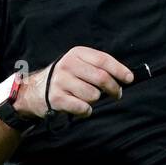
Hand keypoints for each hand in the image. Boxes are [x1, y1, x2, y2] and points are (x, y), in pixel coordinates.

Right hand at [16, 46, 134, 118]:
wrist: (35, 90)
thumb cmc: (66, 78)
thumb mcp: (79, 64)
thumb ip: (98, 68)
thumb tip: (125, 77)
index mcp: (77, 54)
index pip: (103, 60)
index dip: (119, 70)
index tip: (130, 79)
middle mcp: (68, 65)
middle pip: (101, 78)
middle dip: (114, 89)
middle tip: (117, 94)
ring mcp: (61, 82)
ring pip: (94, 95)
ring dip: (96, 100)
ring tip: (88, 98)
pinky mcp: (57, 98)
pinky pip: (83, 107)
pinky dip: (86, 110)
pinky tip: (81, 107)